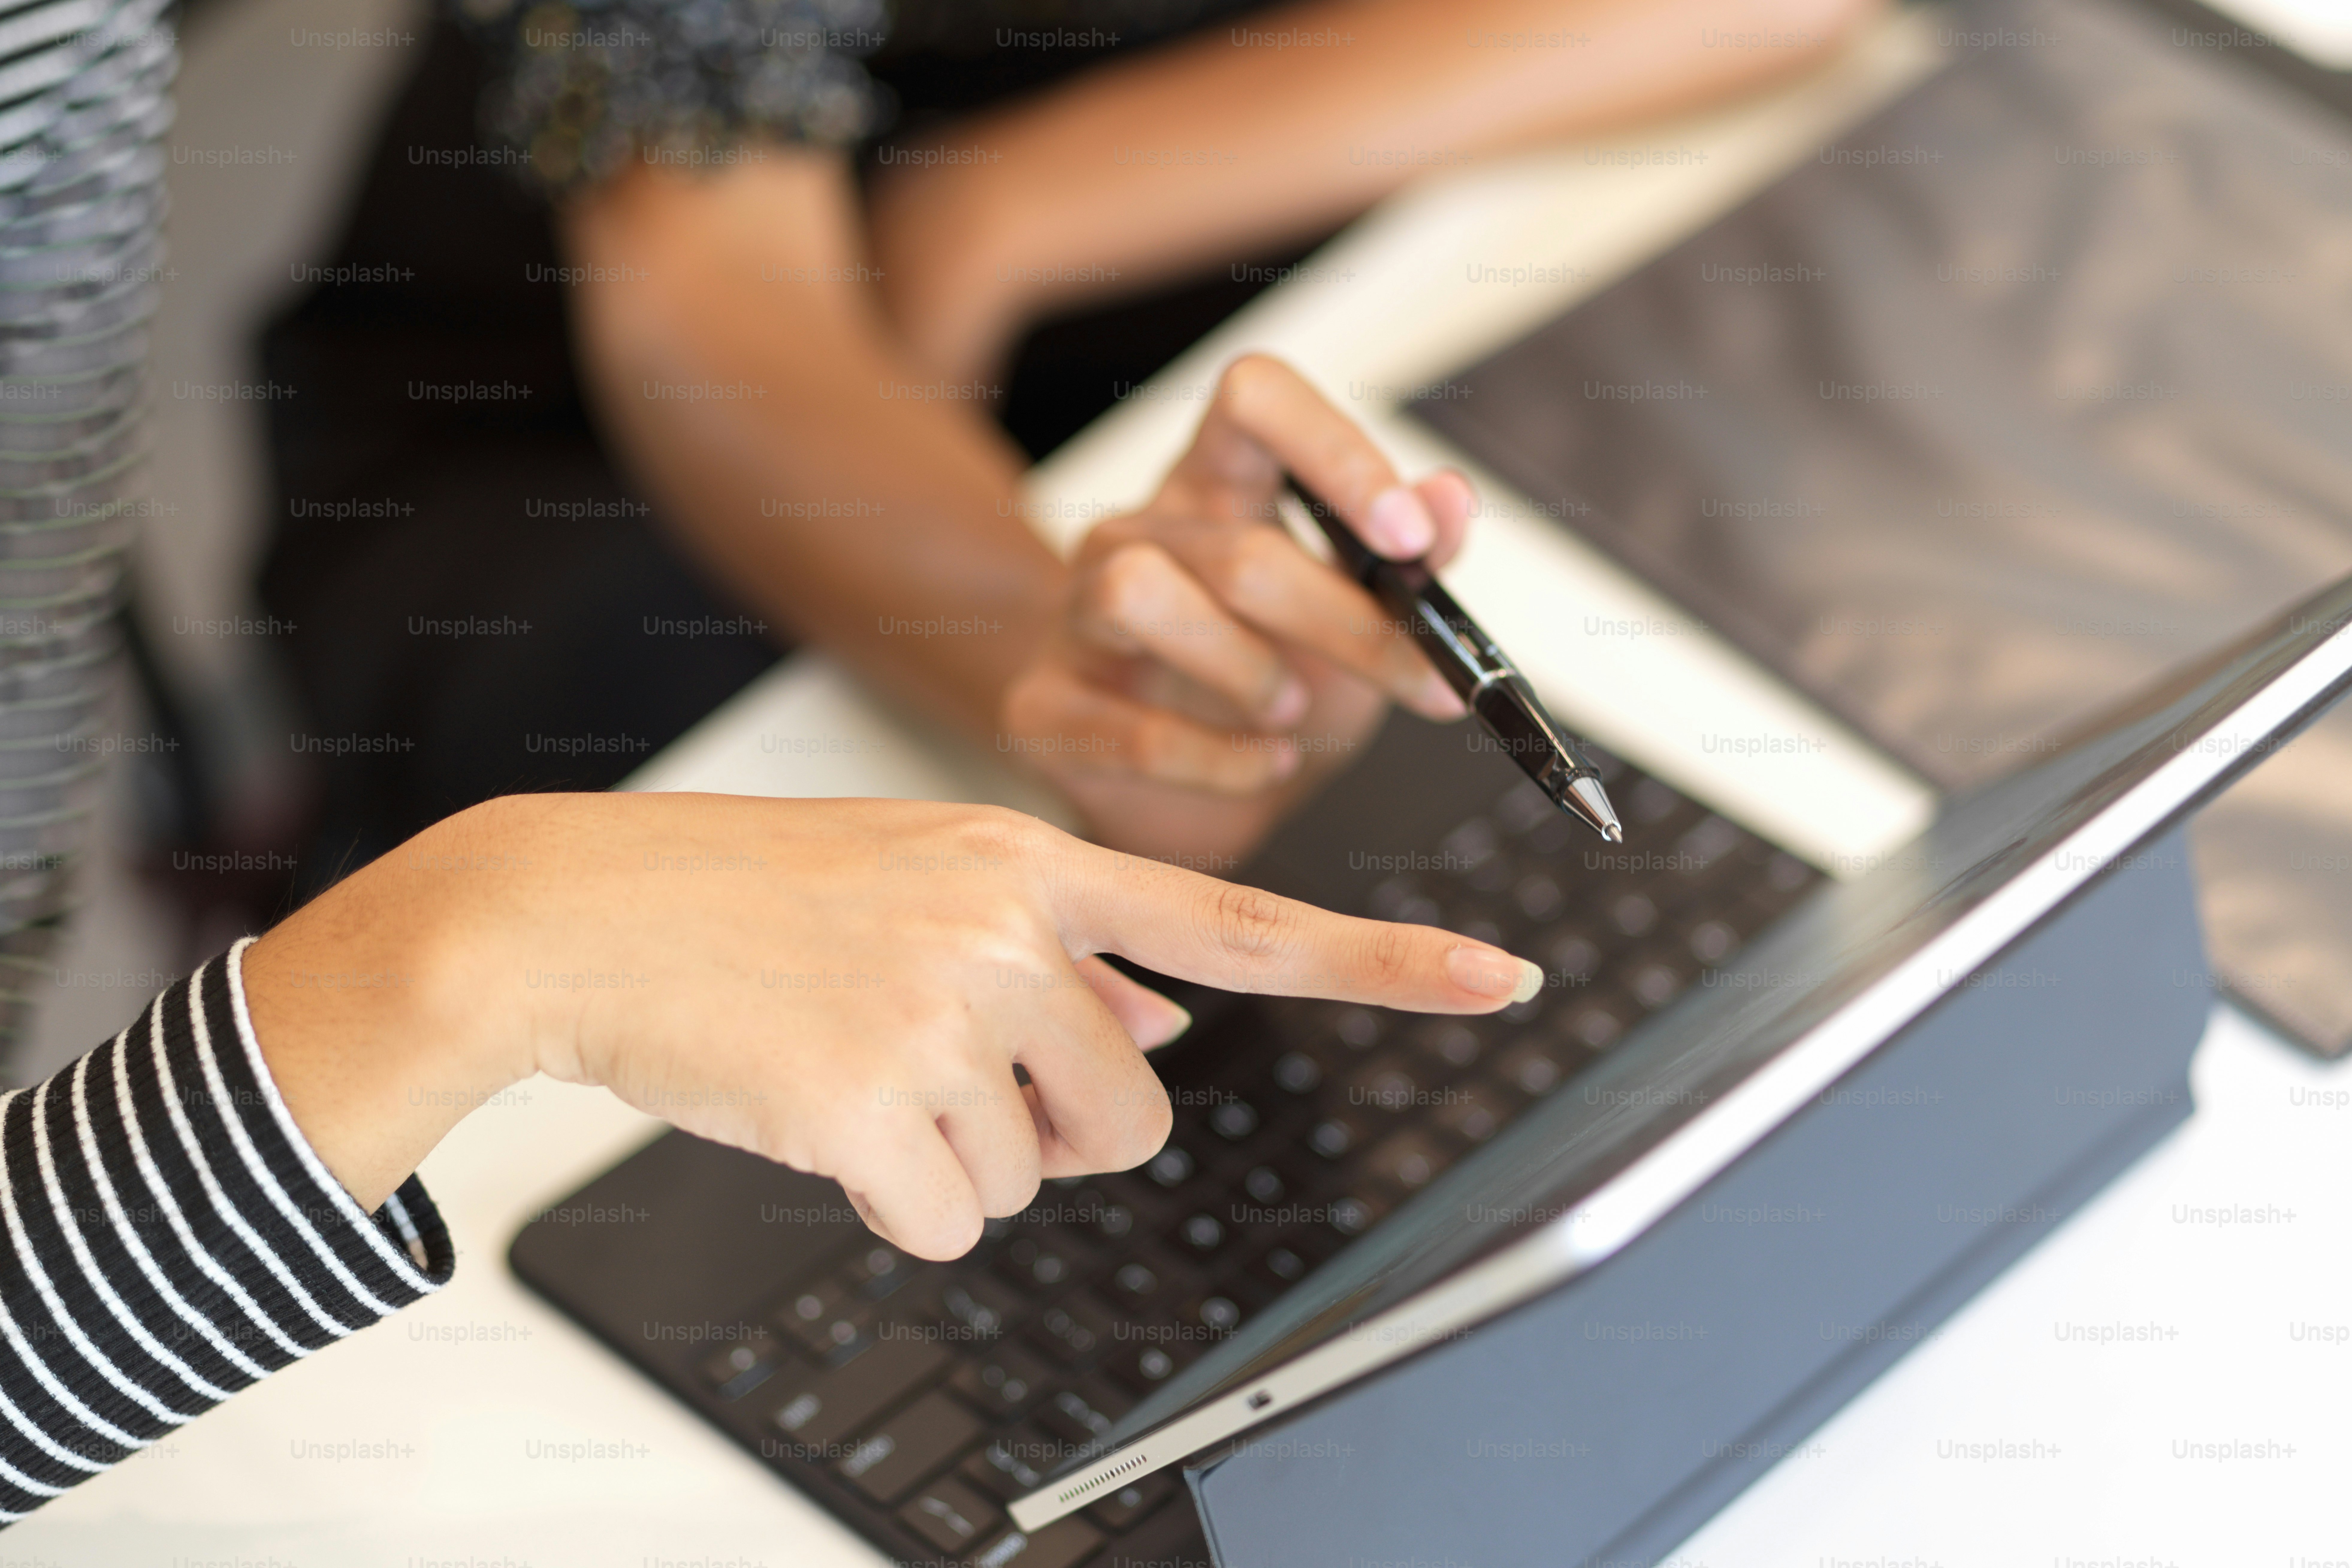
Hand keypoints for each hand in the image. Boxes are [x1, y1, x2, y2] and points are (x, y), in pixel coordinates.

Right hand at [242, 792, 1542, 1258]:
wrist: (579, 912)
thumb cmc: (753, 902)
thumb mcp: (922, 884)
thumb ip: (1061, 953)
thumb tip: (1165, 1029)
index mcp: (1031, 857)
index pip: (1245, 916)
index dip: (1385, 959)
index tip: (1503, 975)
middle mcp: (1006, 921)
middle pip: (1132, 1111)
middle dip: (1054, 1126)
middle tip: (940, 1071)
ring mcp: (938, 1005)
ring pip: (1035, 1172)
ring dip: (959, 1152)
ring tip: (857, 1066)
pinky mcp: (867, 1096)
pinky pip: (951, 1219)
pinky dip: (893, 1199)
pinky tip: (820, 1118)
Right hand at [1000, 354, 1474, 862]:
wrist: (1190, 787)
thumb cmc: (1270, 676)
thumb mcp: (1359, 612)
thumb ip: (1412, 556)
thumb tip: (1450, 499)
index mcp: (1217, 484)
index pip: (1255, 398)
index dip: (1333, 451)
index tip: (1406, 535)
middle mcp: (1138, 531)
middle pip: (1235, 547)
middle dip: (1345, 624)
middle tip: (1417, 680)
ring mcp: (1077, 612)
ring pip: (1139, 594)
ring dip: (1245, 670)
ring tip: (1289, 713)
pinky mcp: (1045, 707)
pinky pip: (1127, 729)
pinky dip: (1216, 760)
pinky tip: (1262, 765)